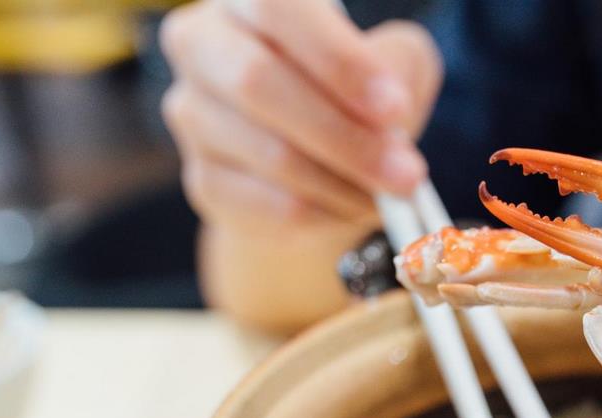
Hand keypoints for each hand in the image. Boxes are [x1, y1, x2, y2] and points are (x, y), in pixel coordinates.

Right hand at [160, 0, 441, 233]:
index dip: (338, 60)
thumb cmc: (358, 99)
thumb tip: (391, 104)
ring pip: (270, 155)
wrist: (322, 171)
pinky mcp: (205, 179)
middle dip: (346, 137)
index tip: (394, 108)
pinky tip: (355, 207)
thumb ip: (400, 64)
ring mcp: (194, 115)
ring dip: (344, 183)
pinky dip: (326, 214)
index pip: (277, 10)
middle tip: (408, 175)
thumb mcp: (395, 63)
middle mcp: (204, 45)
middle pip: (257, 83)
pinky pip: (270, 205)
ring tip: (391, 196)